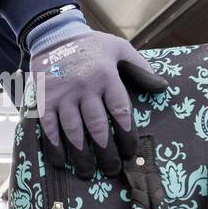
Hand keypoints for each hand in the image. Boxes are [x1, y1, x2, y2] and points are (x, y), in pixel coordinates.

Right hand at [30, 29, 168, 177]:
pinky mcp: (45, 100)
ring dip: (81, 155)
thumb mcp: (120, 49)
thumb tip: (163, 87)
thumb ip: (141, 68)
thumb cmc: (92, 46)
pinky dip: (54, 147)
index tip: (129, 152)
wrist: (54, 35)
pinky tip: (61, 162)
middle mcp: (85, 88)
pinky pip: (49, 128)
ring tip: (88, 173)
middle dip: (106, 152)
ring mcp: (63, 95)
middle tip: (112, 170)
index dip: (126, 135)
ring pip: (73, 131)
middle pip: (97, 127)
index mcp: (106, 76)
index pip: (120, 111)